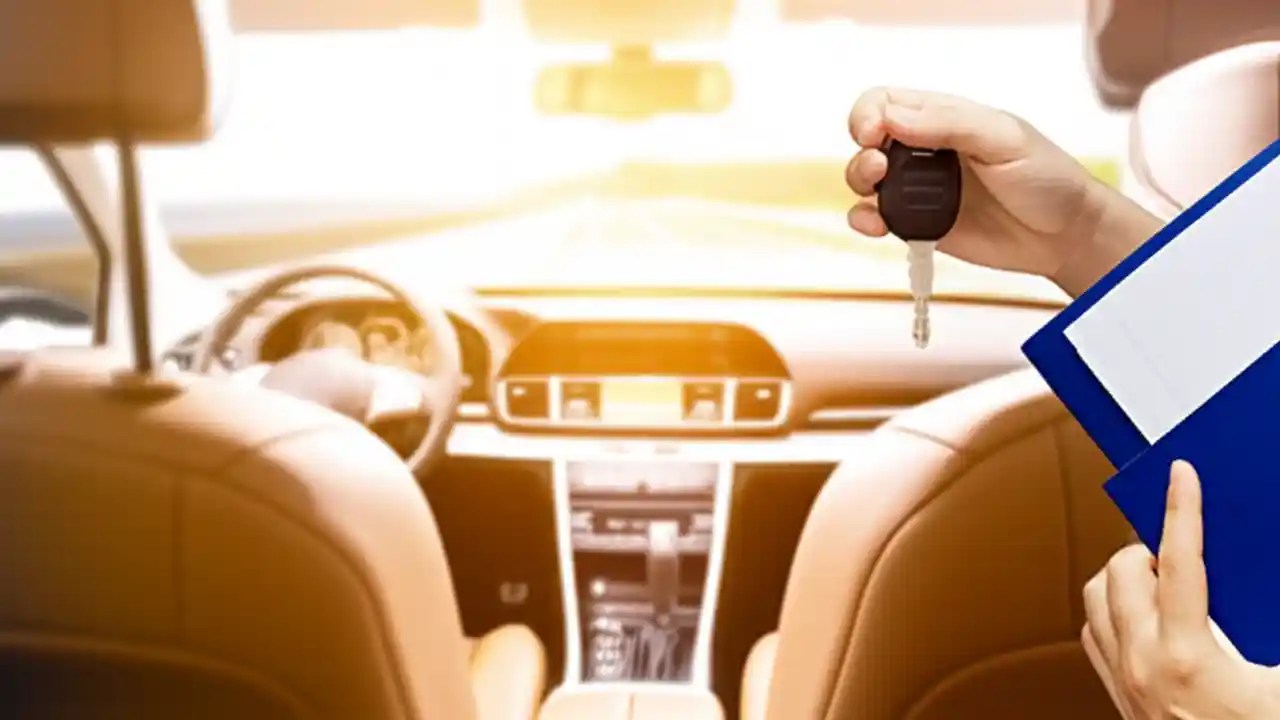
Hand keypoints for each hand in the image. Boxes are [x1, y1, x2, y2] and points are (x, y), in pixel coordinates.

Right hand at [845, 87, 1161, 296]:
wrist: (1066, 236)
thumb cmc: (1048, 178)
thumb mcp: (1005, 138)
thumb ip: (950, 123)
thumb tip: (894, 117)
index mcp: (943, 118)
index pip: (886, 102)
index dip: (869, 115)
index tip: (874, 134)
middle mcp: (925, 151)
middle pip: (867, 140)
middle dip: (862, 153)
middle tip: (880, 169)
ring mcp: (919, 189)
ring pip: (866, 179)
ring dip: (859, 183)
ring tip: (878, 196)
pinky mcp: (919, 225)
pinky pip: (877, 218)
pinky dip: (865, 221)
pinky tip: (875, 226)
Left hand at [1082, 460, 1279, 718]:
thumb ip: (1274, 624)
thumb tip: (1268, 583)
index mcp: (1188, 655)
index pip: (1177, 561)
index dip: (1181, 510)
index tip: (1181, 473)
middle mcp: (1142, 664)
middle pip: (1120, 571)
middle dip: (1147, 547)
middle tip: (1180, 547)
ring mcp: (1123, 683)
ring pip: (1095, 600)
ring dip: (1123, 578)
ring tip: (1161, 576)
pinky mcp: (1118, 700)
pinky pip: (1093, 636)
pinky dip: (1112, 613)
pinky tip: (1144, 615)